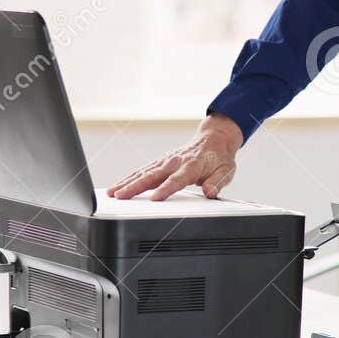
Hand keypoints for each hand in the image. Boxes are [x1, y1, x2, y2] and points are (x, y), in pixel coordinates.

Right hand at [106, 113, 243, 199]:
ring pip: (143, 172)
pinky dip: (129, 178)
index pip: (176, 180)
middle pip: (152, 176)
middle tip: (120, 196)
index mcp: (191, 166)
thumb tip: (210, 191)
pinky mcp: (160, 162)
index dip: (165, 189)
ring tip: (112, 192)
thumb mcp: (226, 170)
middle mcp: (175, 162)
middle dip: (134, 186)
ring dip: (126, 182)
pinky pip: (142, 171)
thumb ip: (217, 182)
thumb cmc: (219, 157)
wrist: (214, 138)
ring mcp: (165, 161)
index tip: (154, 199)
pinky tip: (119, 186)